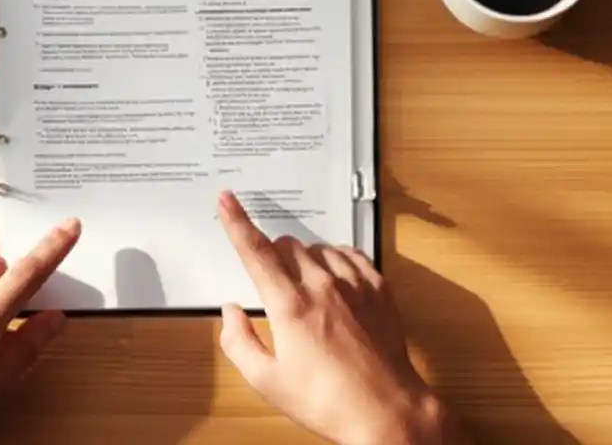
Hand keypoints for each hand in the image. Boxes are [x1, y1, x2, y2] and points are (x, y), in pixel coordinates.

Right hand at [216, 192, 468, 444]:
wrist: (386, 411)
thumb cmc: (327, 401)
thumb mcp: (268, 382)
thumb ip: (239, 342)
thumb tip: (231, 312)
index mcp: (289, 306)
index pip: (255, 251)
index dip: (236, 221)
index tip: (226, 199)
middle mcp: (322, 286)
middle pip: (287, 245)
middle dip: (271, 256)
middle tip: (272, 284)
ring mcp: (354, 284)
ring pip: (318, 248)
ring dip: (304, 259)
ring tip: (305, 291)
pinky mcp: (378, 289)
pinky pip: (351, 254)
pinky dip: (336, 259)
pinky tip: (335, 279)